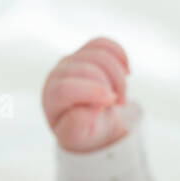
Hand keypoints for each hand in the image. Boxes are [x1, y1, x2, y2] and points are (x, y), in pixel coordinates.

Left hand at [42, 37, 133, 152]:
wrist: (85, 119)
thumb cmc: (79, 129)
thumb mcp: (76, 136)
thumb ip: (76, 127)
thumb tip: (88, 110)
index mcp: (52, 96)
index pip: (66, 89)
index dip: (91, 93)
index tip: (112, 101)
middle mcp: (59, 73)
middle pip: (88, 69)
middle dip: (111, 85)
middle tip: (121, 103)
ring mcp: (73, 59)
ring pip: (98, 54)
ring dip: (119, 74)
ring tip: (122, 93)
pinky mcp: (86, 51)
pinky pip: (103, 43)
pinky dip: (119, 54)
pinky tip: (127, 71)